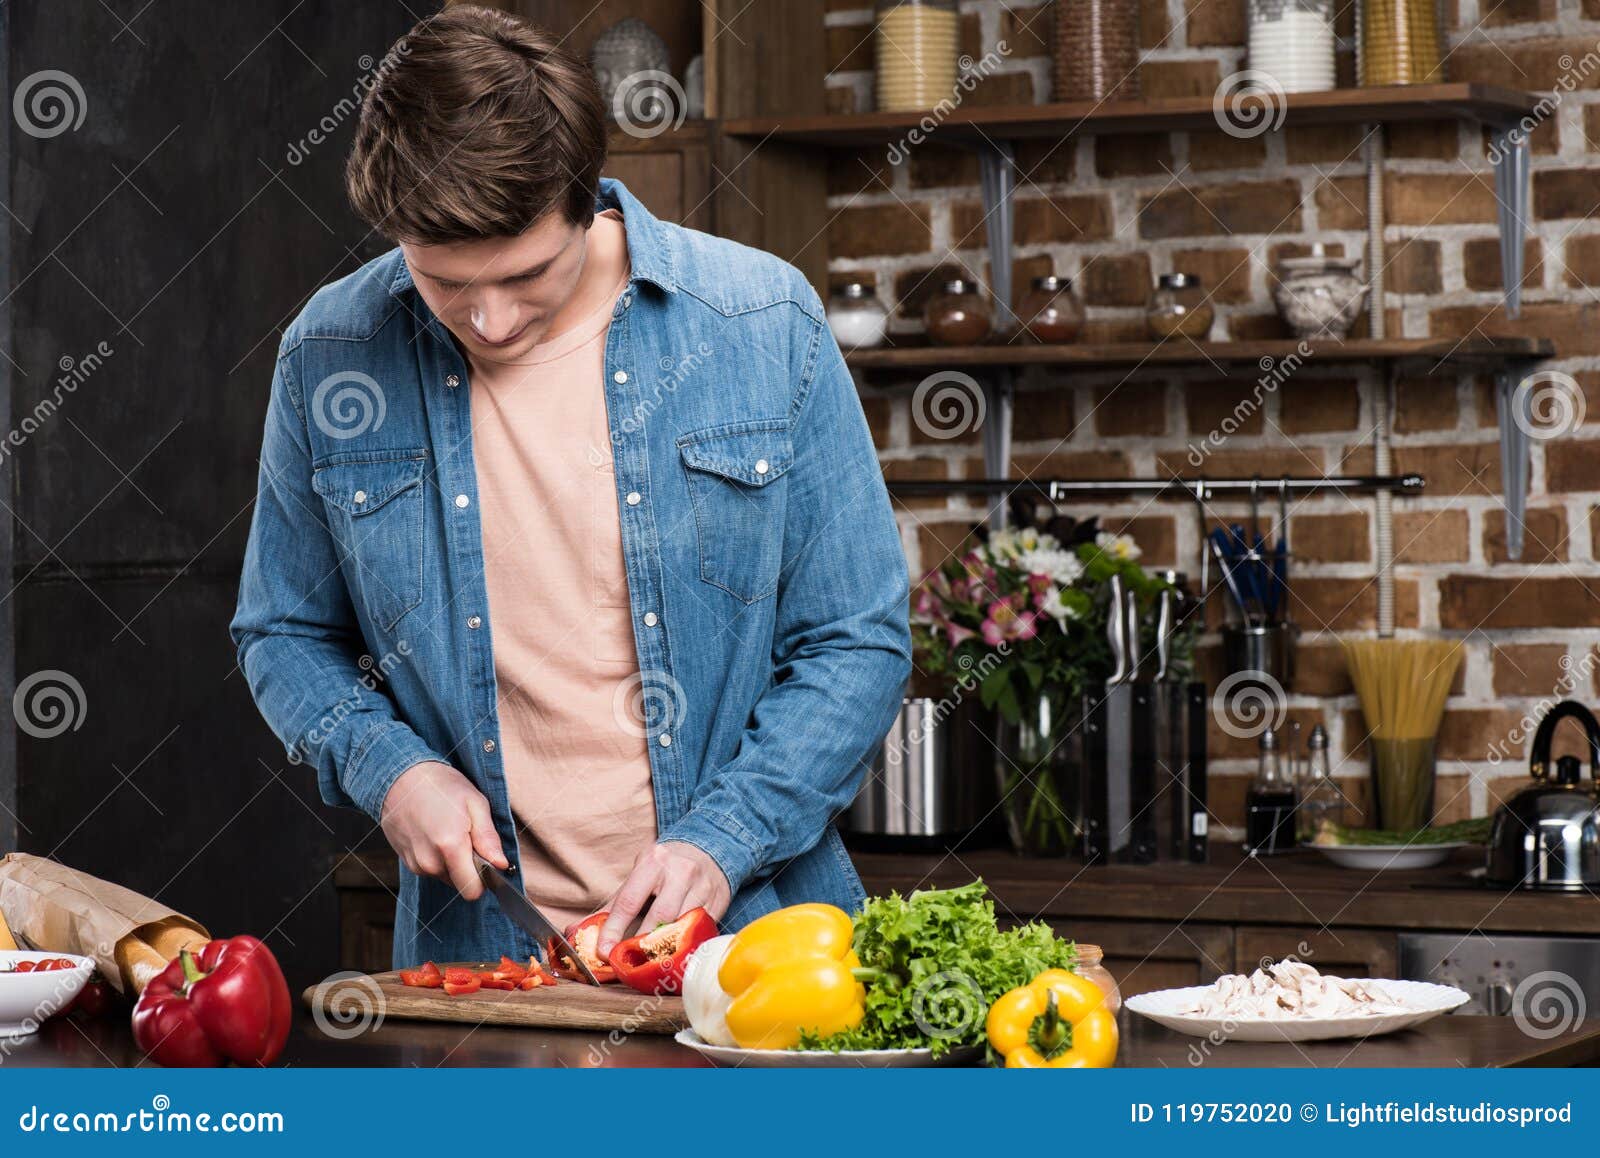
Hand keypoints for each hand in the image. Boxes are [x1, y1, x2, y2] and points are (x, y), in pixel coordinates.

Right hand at [380, 761, 508, 900]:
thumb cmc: (441, 786)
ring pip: (446, 876)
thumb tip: (501, 864)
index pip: (473, 891)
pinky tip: (434, 833)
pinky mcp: (407, 862)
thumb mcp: (475, 803)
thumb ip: (488, 838)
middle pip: (460, 883)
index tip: (486, 859)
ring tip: (448, 830)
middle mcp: (430, 862)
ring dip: (452, 861)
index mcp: (450, 847)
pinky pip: (431, 869)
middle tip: (466, 835)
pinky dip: (437, 857)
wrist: (400, 777)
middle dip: (468, 866)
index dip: (484, 879)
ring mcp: (416, 864)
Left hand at [597, 842, 729, 957]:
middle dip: (642, 943)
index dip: (614, 929)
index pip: (629, 901)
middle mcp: (680, 871)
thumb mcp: (640, 874)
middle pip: (660, 917)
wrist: (707, 848)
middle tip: (629, 961)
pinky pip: (700, 929)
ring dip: (666, 947)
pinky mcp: (718, 900)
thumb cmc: (667, 867)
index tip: (604, 951)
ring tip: (651, 961)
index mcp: (653, 862)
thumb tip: (582, 930)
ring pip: (682, 925)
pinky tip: (676, 951)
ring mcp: (703, 886)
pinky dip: (686, 943)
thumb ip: (616, 903)